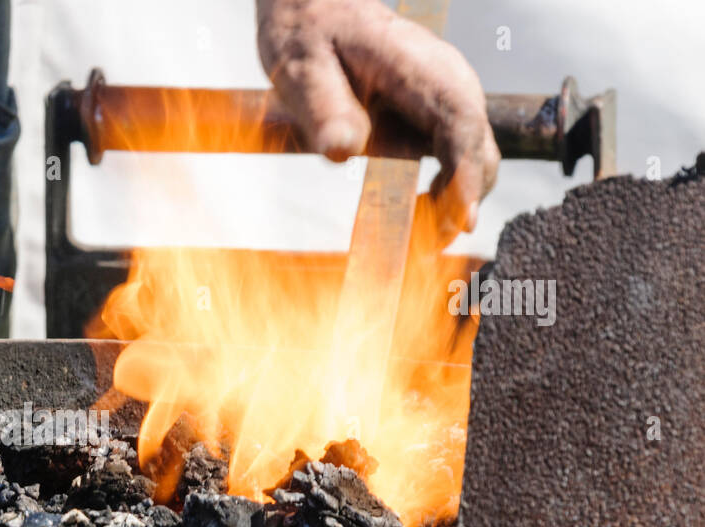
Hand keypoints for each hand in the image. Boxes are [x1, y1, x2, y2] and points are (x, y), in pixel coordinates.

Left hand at [256, 0, 498, 242]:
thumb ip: (323, 109)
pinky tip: (421, 216)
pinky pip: (456, 156)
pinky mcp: (435, 112)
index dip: (467, 174)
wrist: (315, 8)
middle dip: (464, 202)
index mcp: (420, 67)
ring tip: (422, 242)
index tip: (462, 219)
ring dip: (457, 202)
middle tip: (427, 247)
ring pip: (475, 158)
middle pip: (480, 148)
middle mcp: (446, 81)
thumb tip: (343, 149)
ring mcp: (446, 97)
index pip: (460, 122)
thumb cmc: (308, 35)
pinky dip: (448, 191)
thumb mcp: (301, 69)